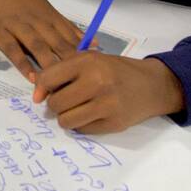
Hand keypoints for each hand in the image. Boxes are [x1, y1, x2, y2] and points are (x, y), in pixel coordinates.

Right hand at [0, 0, 83, 77]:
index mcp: (51, 16)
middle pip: (57, 43)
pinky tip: (32, 77)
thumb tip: (93, 44)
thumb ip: (67, 28)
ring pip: (37, 46)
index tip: (91, 72)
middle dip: (68, 64)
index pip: (70, 37)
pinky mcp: (0, 32)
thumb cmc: (22, 0)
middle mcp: (38, 21)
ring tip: (57, 85)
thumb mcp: (47, 9)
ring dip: (48, 65)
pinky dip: (23, 64)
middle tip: (77, 84)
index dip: (81, 55)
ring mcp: (18, 26)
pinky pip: (13, 50)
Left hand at [32, 53, 184, 134]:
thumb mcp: (92, 60)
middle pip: (55, 104)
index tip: (42, 94)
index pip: (49, 78)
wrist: (153, 85)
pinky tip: (93, 114)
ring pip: (66, 121)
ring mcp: (107, 105)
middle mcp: (98, 82)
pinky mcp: (114, 123)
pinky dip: (82, 124)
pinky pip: (82, 130)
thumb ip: (63, 71)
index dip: (41, 88)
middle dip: (56, 104)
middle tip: (67, 100)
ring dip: (67, 117)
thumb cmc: (116, 71)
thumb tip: (37, 95)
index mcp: (89, 62)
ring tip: (77, 109)